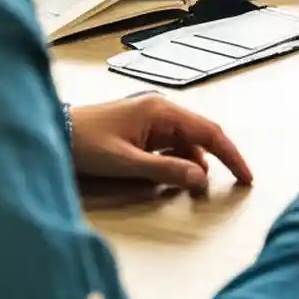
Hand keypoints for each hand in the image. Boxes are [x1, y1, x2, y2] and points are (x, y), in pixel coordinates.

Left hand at [70, 95, 253, 189]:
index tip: (246, 177)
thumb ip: (166, 170)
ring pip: (186, 142)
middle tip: (236, 183)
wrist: (52, 133)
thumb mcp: (127, 162)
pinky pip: (169, 145)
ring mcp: (150, 119)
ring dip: (194, 164)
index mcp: (161, 111)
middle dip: (219, 159)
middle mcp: (160, 110)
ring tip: (197, 188)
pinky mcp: (140, 129)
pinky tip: (175, 177)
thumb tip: (201, 179)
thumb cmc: (85, 143)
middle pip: (201, 135)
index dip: (231, 155)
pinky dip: (177, 162)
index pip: (209, 132)